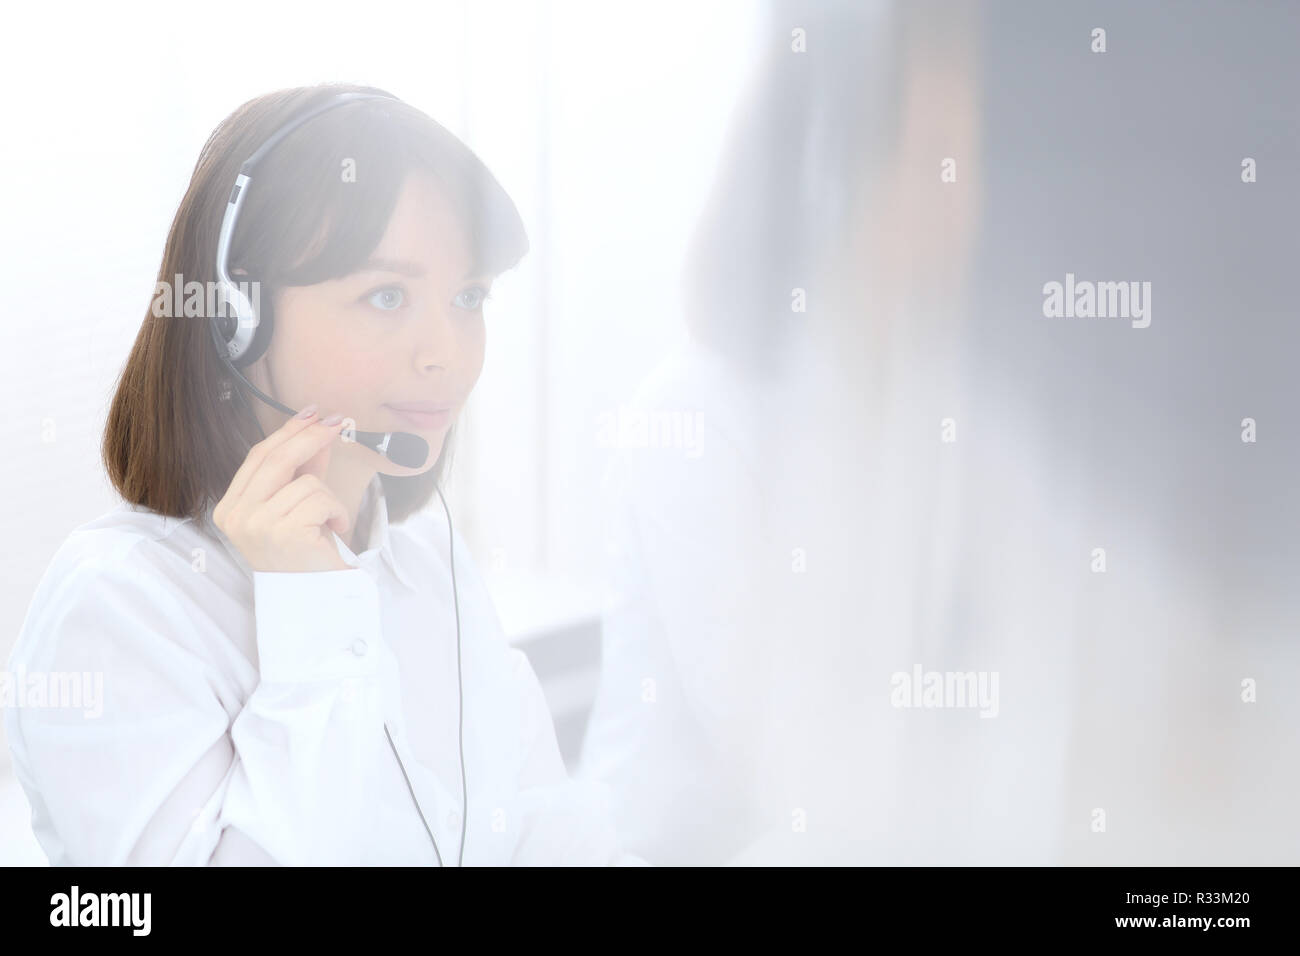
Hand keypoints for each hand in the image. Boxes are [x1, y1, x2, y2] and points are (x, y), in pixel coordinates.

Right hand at [213, 408, 353, 572]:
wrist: (314, 597)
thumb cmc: (304, 552)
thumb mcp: (298, 504)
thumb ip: (303, 469)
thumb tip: (317, 428)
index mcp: (230, 508)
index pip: (258, 457)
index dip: (287, 431)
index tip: (310, 412)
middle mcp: (236, 516)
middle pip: (276, 459)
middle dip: (310, 436)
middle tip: (336, 422)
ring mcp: (257, 525)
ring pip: (306, 482)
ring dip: (329, 499)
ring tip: (329, 522)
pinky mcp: (284, 533)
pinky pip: (320, 500)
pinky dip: (337, 512)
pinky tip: (334, 530)